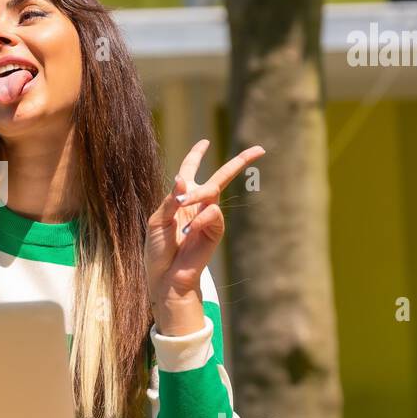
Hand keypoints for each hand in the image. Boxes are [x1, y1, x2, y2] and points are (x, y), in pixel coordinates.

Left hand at [145, 139, 264, 331]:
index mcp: (180, 199)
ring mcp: (208, 217)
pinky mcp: (215, 230)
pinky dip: (201, 217)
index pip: (190, 171)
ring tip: (182, 204)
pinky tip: (189, 230)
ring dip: (197, 193)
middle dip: (240, 162)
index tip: (205, 141)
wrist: (165, 276)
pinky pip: (213, 213)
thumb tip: (181, 177)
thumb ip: (169, 199)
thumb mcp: (156, 220)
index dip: (196, 155)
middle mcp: (197, 205)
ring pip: (214, 191)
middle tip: (260, 150)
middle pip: (221, 177)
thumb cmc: (158, 249)